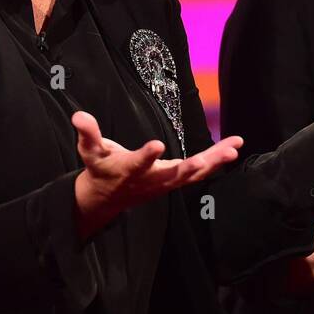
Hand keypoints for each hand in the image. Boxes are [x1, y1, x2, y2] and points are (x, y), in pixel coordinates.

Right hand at [71, 111, 241, 237]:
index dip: (147, 156)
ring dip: (214, 161)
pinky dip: (217, 160)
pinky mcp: (176, 179)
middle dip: (192, 167)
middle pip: (174, 175)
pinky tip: (234, 147)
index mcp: (128, 171)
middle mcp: (150, 179)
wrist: (107, 197)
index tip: (158, 145)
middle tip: (209, 158)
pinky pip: (200, 171)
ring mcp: (166, 182)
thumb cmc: (100, 168)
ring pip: (193, 174)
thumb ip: (88, 133)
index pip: (138, 164)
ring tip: (234, 146)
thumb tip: (78, 115)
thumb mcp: (89, 151)